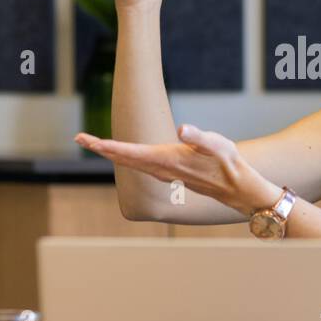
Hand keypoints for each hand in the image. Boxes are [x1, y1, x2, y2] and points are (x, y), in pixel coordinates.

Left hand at [76, 124, 281, 214]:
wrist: (240, 191)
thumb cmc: (231, 166)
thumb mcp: (219, 146)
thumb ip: (200, 137)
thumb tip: (182, 129)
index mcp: (168, 160)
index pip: (131, 153)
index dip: (107, 146)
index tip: (87, 140)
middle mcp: (163, 169)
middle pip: (125, 159)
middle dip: (102, 148)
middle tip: (80, 138)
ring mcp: (167, 173)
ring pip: (133, 163)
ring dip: (113, 153)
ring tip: (96, 144)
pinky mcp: (172, 173)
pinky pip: (143, 165)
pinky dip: (128, 157)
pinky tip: (126, 155)